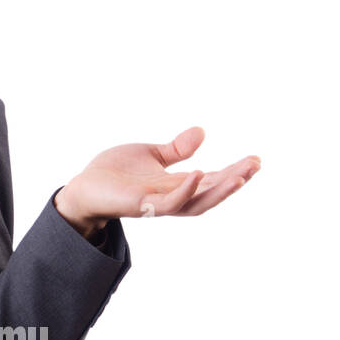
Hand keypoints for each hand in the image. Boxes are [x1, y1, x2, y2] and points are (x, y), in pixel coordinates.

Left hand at [55, 126, 259, 234]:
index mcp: (176, 185)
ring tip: (240, 175)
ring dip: (220, 190)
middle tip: (256, 165)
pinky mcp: (142, 206)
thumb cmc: (115, 174)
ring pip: (197, 203)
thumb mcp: (151, 155)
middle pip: (211, 192)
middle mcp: (172, 197)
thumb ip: (176, 149)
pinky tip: (196, 174)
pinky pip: (169, 203)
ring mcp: (158, 204)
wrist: (84, 187)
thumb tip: (202, 132)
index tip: (255, 160)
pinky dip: (184, 191)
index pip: (212, 180)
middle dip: (235, 180)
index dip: (234, 172)